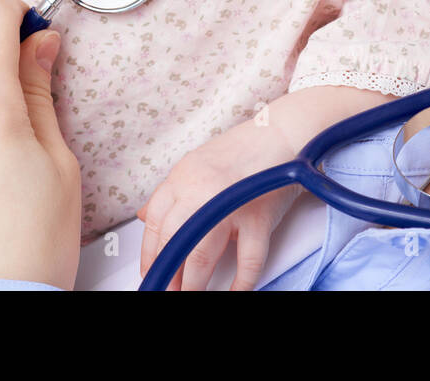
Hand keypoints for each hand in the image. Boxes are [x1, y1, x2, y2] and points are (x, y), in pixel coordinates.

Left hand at [138, 120, 300, 290]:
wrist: (283, 133)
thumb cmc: (243, 149)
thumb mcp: (197, 164)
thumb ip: (172, 192)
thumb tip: (146, 218)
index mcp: (182, 177)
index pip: (155, 223)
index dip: (150, 254)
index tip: (151, 273)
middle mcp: (200, 190)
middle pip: (174, 241)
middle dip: (169, 274)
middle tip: (167, 292)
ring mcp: (230, 203)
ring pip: (202, 254)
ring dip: (194, 284)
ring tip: (191, 296)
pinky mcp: (259, 215)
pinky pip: (248, 258)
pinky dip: (241, 282)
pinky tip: (235, 292)